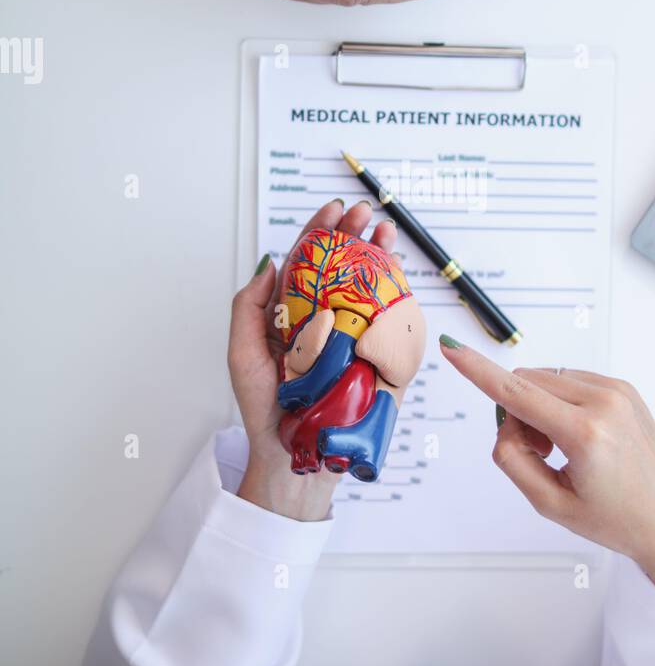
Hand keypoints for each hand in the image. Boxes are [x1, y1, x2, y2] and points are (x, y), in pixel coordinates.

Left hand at [229, 198, 397, 519]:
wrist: (293, 457)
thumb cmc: (265, 410)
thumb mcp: (243, 354)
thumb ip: (249, 307)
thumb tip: (269, 262)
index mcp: (296, 314)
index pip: (310, 263)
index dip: (320, 233)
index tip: (332, 209)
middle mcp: (328, 320)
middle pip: (344, 268)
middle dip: (355, 235)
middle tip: (364, 213)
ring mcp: (356, 338)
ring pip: (371, 288)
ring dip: (381, 256)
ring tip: (385, 232)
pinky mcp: (379, 360)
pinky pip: (392, 323)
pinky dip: (399, 295)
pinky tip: (400, 271)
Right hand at [439, 340, 654, 589]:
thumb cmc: (615, 520)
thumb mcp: (550, 504)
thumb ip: (512, 459)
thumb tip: (505, 420)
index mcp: (585, 434)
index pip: (517, 394)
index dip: (477, 371)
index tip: (451, 348)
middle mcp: (604, 402)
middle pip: (526, 383)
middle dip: (517, 414)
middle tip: (538, 455)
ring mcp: (618, 390)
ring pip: (546, 378)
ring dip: (538, 407)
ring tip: (561, 450)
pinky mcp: (625, 388)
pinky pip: (570, 380)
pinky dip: (560, 402)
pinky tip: (578, 437)